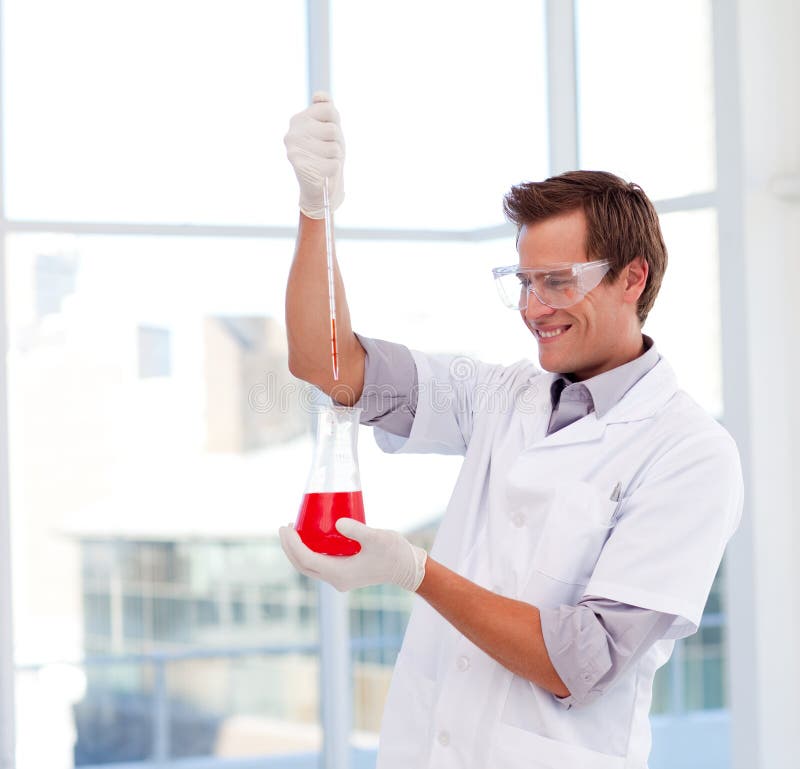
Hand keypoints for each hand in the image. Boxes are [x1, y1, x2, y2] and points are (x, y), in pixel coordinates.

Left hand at [279, 519, 426, 591]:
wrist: (408, 569)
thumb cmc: (395, 553)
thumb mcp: (377, 538)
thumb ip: (357, 530)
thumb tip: (338, 522)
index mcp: (339, 573)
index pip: (306, 559)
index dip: (292, 544)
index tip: (286, 527)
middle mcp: (336, 579)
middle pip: (302, 566)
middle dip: (289, 548)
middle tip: (284, 527)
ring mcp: (340, 578)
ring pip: (309, 567)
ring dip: (297, 551)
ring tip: (293, 531)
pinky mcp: (344, 574)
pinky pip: (319, 564)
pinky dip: (309, 552)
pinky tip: (311, 538)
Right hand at [284, 91, 344, 218]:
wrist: (319, 188)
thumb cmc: (326, 155)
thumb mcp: (329, 128)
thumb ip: (326, 110)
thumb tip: (320, 95)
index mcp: (298, 119)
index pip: (329, 110)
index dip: (335, 124)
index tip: (328, 135)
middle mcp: (292, 133)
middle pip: (332, 129)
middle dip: (336, 142)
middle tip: (327, 152)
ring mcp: (295, 150)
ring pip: (334, 147)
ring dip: (335, 157)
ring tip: (325, 162)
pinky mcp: (301, 167)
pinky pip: (333, 164)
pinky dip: (333, 170)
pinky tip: (323, 172)